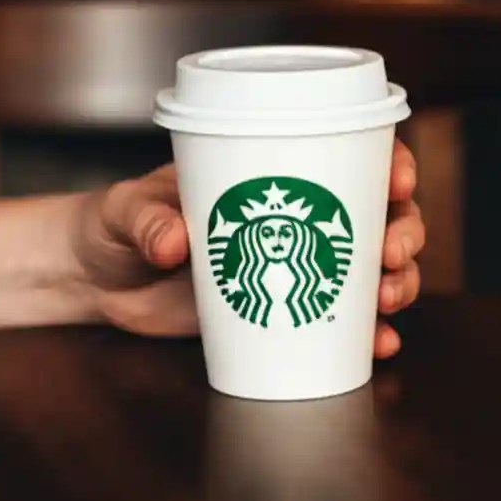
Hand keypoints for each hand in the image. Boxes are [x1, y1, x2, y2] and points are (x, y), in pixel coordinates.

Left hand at [70, 140, 423, 356]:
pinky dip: (369, 334)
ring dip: (397, 284)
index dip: (391, 164)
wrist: (97, 282)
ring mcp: (297, 267)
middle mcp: (297, 218)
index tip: (398, 182)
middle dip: (403, 234)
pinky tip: (379, 344)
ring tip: (387, 303)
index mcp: (271, 173)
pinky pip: (344, 322)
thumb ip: (148, 221)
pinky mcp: (285, 312)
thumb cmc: (114, 224)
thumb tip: (174, 243)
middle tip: (389, 256)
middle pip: (382, 216)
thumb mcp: (125, 210)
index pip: (351, 155)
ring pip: (375, 269)